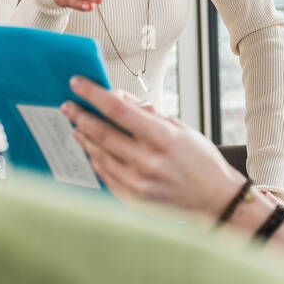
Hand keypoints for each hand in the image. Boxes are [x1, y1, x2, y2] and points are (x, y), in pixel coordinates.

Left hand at [61, 77, 244, 216]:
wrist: (215, 199)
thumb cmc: (200, 159)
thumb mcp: (180, 128)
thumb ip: (148, 113)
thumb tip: (117, 97)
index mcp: (163, 137)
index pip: (118, 109)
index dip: (94, 94)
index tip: (78, 83)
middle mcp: (148, 160)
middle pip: (102, 133)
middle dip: (80, 116)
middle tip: (67, 106)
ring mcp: (139, 183)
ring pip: (100, 155)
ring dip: (84, 138)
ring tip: (76, 126)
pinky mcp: (134, 199)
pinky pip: (105, 176)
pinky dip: (96, 160)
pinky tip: (91, 150)